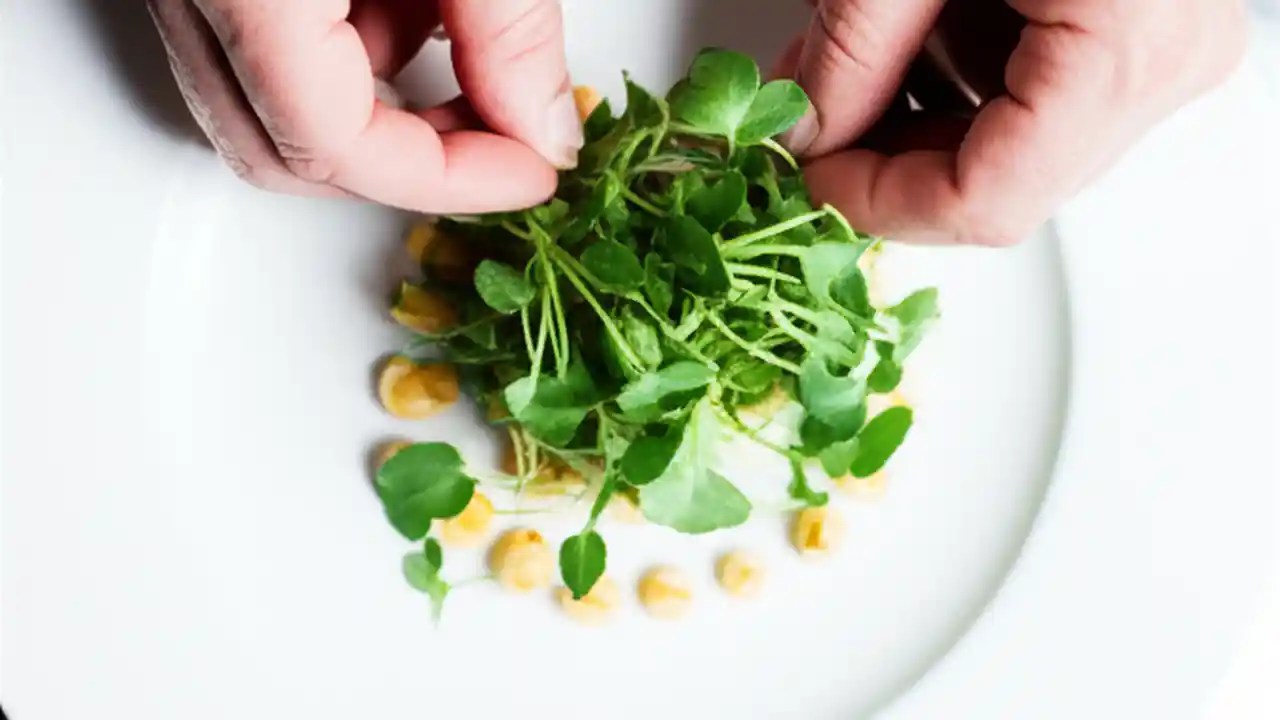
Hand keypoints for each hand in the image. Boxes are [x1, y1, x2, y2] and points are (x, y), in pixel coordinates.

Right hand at [148, 0, 580, 213]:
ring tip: (467, 36)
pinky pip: (261, 41)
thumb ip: (509, 32)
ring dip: (381, 101)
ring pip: (270, 100)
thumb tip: (544, 129)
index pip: (337, 144)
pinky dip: (347, 43)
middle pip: (288, 148)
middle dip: (413, 161)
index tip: (533, 174)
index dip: (451, 180)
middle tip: (508, 139)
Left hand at [779, 0, 1246, 244]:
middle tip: (804, 127)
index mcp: (1126, 49)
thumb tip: (802, 129)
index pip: (985, 199)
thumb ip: (851, 46)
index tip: (800, 176)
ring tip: (838, 69)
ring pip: (1010, 149)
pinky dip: (949, 81)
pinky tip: (895, 46)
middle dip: (882, 161)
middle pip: (998, 184)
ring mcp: (1159, 52)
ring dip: (908, 122)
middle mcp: (1164, 65)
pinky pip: (1031, 98)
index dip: (874, 203)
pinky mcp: (1138, 32)